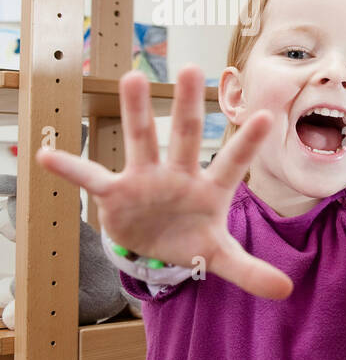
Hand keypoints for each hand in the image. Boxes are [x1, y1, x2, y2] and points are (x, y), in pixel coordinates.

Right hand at [35, 65, 292, 298]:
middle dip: (187, 106)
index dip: (247, 142)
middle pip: (185, 136)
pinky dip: (70, 167)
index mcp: (210, 189)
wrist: (157, 246)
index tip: (266, 114)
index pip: (232, 162)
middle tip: (191, 68)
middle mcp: (178, 175)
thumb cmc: (193, 239)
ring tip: (133, 78)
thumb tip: (286, 291)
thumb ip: (250, 270)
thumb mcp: (220, 256)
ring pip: (141, 140)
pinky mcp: (115, 193)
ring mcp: (145, 179)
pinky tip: (46, 155)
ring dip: (136, 112)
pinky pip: (91, 177)